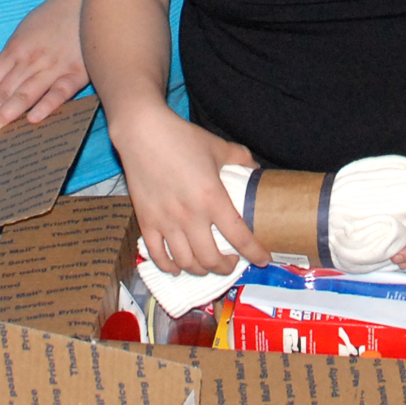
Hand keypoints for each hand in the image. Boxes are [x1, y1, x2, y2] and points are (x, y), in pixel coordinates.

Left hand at [0, 0, 88, 147]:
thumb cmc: (53, 16)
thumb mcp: (26, 31)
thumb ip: (13, 56)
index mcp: (16, 49)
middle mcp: (30, 59)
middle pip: (3, 91)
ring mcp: (53, 66)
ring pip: (25, 94)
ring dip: (4, 115)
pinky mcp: (77, 72)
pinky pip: (60, 91)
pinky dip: (46, 105)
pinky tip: (32, 120)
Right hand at [112, 107, 267, 276]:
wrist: (142, 133)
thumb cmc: (181, 138)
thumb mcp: (218, 147)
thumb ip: (241, 159)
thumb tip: (255, 171)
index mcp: (212, 198)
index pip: (240, 236)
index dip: (255, 252)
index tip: (263, 259)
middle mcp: (190, 216)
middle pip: (211, 259)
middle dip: (226, 268)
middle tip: (232, 262)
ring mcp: (166, 222)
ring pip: (186, 262)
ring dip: (200, 270)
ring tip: (206, 263)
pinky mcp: (146, 222)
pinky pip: (158, 256)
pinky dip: (170, 267)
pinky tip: (178, 266)